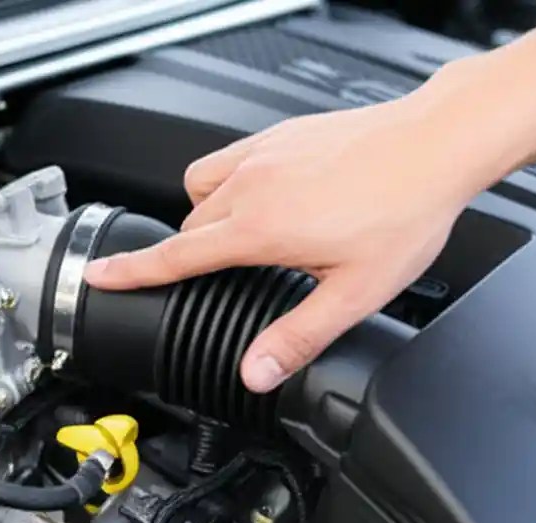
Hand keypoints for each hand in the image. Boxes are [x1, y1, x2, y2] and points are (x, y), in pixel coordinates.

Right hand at [84, 97, 495, 393]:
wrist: (436, 143)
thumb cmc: (404, 210)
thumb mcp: (354, 293)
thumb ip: (298, 336)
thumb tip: (254, 374)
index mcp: (259, 230)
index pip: (175, 257)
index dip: (131, 272)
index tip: (98, 276)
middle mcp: (251, 187)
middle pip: (189, 226)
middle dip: (194, 254)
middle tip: (232, 275)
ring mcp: (263, 154)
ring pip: (200, 188)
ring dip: (207, 215)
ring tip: (246, 236)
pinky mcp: (278, 135)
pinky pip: (227, 159)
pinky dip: (229, 183)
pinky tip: (268, 196)